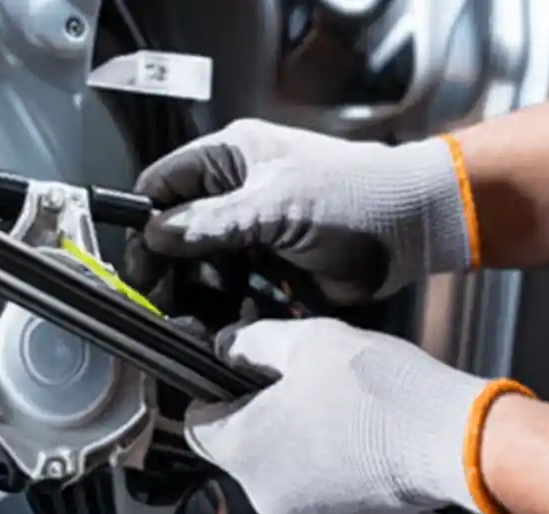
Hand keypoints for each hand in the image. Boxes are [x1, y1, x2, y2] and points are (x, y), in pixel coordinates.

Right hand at [123, 119, 475, 305]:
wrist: (412, 229)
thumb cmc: (358, 196)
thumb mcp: (275, 205)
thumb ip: (213, 222)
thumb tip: (158, 233)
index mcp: (231, 157)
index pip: (164, 184)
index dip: (144, 221)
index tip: (137, 261)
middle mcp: (236, 191)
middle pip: (176, 230)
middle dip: (164, 265)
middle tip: (155, 298)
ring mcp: (252, 229)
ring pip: (200, 265)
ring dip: (193, 291)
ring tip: (189, 317)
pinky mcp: (269, 264)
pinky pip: (231, 288)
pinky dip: (224, 305)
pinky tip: (223, 321)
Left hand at [184, 318, 525, 513]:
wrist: (450, 439)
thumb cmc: (378, 392)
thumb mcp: (304, 340)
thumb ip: (250, 341)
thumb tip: (226, 345)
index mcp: (243, 450)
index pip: (195, 423)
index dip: (209, 391)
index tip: (233, 371)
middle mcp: (264, 493)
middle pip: (238, 446)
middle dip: (258, 411)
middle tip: (296, 377)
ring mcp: (304, 512)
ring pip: (279, 464)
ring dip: (294, 433)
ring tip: (334, 400)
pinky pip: (315, 482)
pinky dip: (325, 456)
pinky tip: (355, 427)